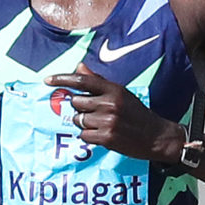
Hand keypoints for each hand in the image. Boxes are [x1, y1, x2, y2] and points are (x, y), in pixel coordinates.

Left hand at [47, 67, 172, 160]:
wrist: (157, 137)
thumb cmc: (137, 114)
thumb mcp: (121, 94)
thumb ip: (98, 82)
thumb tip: (79, 67)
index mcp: (113, 89)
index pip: (82, 80)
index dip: (62, 79)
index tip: (47, 80)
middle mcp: (110, 103)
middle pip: (76, 102)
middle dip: (80, 109)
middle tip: (95, 114)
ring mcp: (108, 121)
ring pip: (79, 120)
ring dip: (85, 124)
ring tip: (101, 125)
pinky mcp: (107, 138)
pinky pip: (84, 135)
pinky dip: (89, 136)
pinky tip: (103, 135)